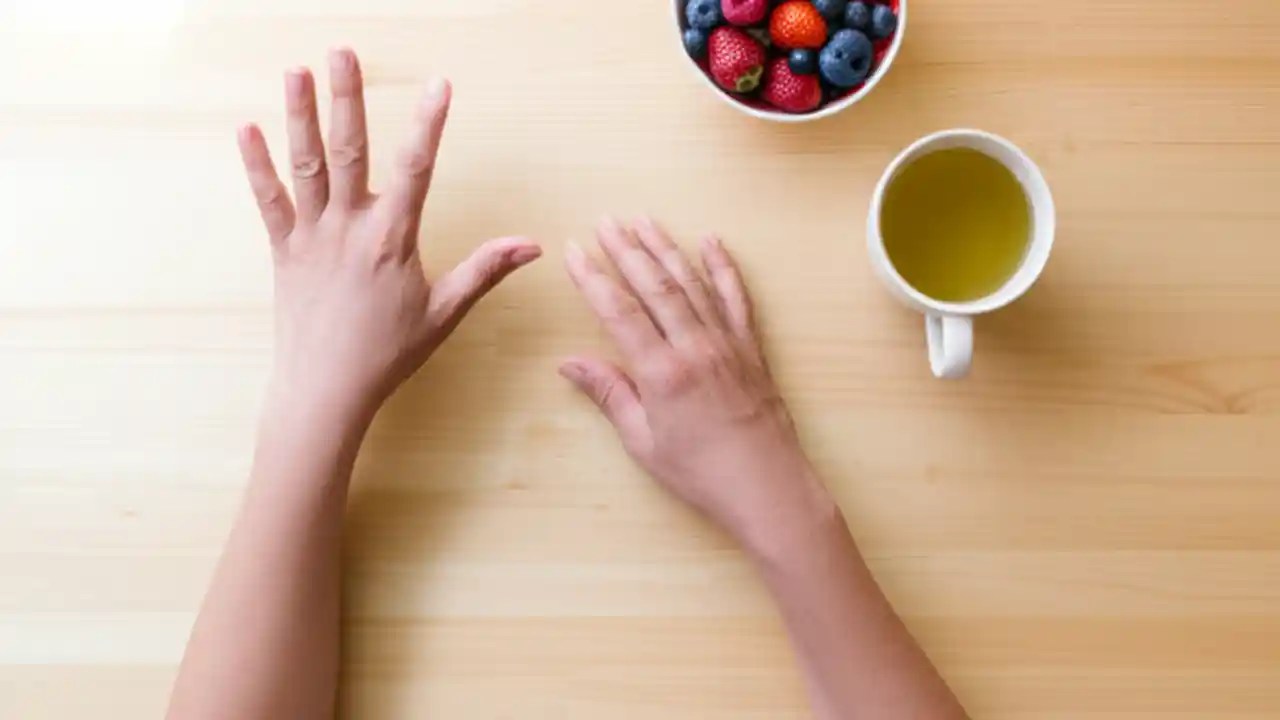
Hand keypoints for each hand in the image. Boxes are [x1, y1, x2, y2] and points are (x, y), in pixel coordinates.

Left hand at [236, 49, 540, 420]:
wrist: (325, 392)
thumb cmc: (387, 354)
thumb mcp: (444, 313)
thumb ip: (484, 271)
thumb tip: (531, 246)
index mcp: (392, 241)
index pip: (416, 170)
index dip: (428, 125)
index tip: (438, 86)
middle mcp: (349, 229)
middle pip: (349, 151)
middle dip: (346, 98)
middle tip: (342, 52)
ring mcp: (312, 237)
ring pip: (305, 166)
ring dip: (299, 116)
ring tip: (296, 71)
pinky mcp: (284, 251)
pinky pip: (268, 201)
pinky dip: (256, 165)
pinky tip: (246, 128)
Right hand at [562, 218, 832, 548]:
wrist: (769, 488)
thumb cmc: (702, 474)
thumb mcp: (644, 443)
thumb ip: (610, 395)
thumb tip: (571, 362)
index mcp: (662, 373)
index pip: (619, 312)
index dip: (593, 278)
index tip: (575, 251)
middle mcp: (695, 347)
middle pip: (654, 286)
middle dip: (626, 249)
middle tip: (605, 220)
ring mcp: (727, 343)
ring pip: (692, 283)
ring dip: (665, 248)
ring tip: (643, 220)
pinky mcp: (751, 348)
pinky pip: (736, 297)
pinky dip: (723, 267)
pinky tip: (711, 242)